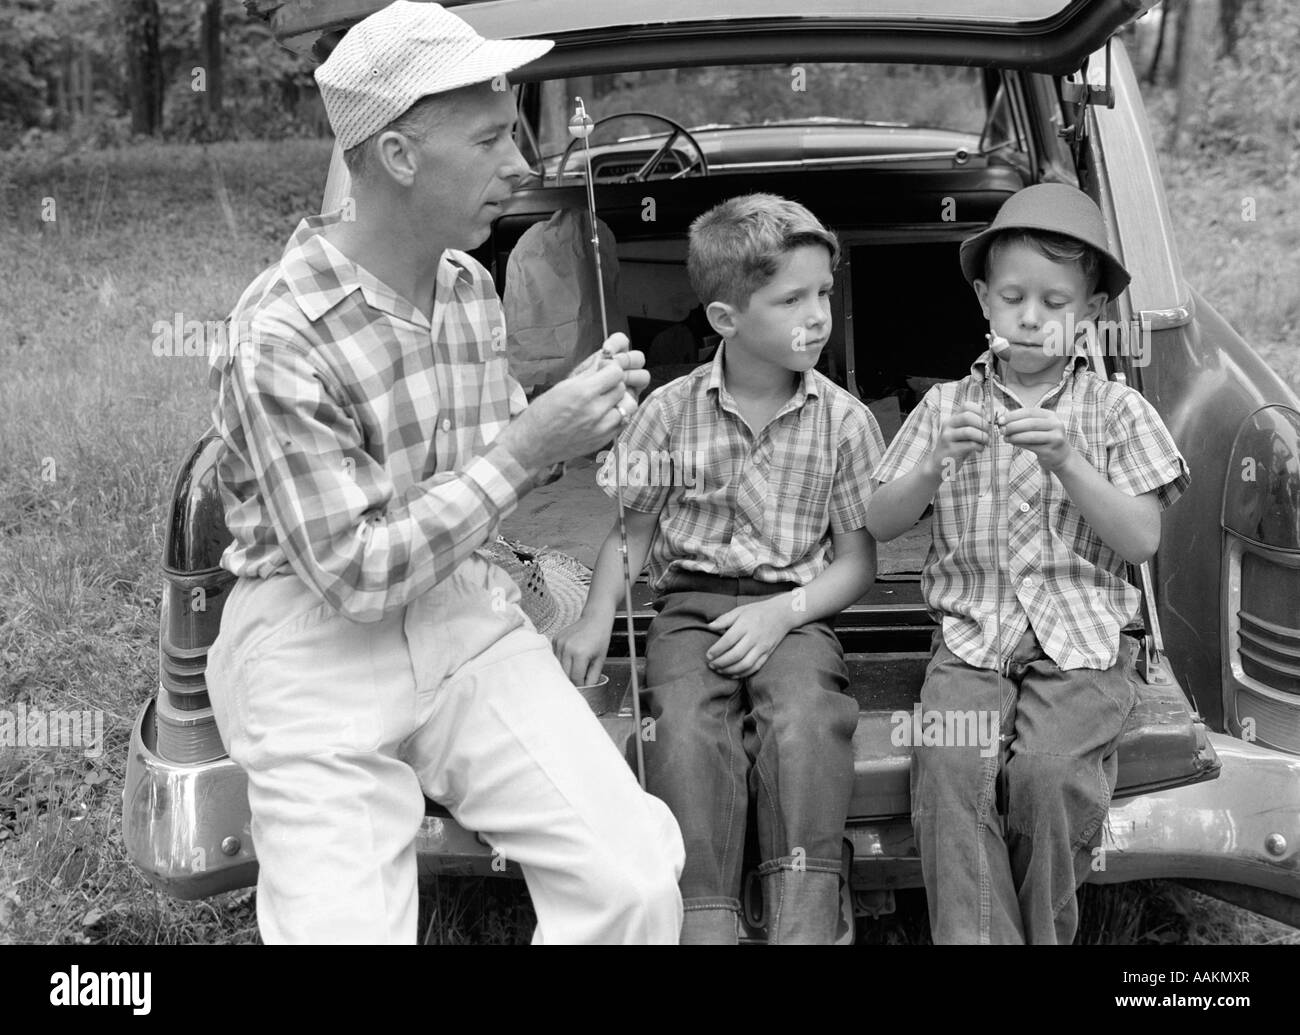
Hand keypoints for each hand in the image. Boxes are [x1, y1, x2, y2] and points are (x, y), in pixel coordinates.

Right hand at [500, 334, 642, 469]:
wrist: (533, 444)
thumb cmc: (542, 414)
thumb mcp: (561, 387)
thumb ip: (586, 374)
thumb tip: (602, 360)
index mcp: (582, 393)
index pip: (615, 372)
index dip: (610, 369)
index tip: (603, 371)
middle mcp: (594, 411)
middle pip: (622, 388)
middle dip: (614, 383)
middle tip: (603, 386)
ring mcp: (601, 428)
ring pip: (628, 406)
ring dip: (620, 400)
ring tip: (607, 400)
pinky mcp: (603, 440)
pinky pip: (622, 422)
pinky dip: (617, 416)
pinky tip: (604, 414)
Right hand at [553, 613, 611, 685]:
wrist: (595, 619)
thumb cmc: (600, 638)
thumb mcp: (600, 660)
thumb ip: (593, 677)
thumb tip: (586, 690)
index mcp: (580, 653)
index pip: (575, 678)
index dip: (580, 685)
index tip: (583, 687)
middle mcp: (567, 648)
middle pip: (565, 674)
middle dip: (572, 680)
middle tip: (578, 682)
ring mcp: (559, 643)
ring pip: (559, 666)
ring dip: (565, 671)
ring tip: (574, 670)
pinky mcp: (555, 639)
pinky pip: (556, 657)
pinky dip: (561, 661)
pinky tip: (570, 658)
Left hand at [705, 595, 797, 677]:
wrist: (782, 614)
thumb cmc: (758, 611)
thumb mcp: (740, 610)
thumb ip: (724, 619)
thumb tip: (709, 626)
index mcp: (746, 625)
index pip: (728, 640)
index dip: (716, 650)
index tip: (708, 655)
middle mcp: (754, 637)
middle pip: (736, 655)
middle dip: (721, 662)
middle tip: (711, 665)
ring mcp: (762, 647)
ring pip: (745, 664)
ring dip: (730, 670)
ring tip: (719, 670)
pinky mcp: (767, 654)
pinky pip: (754, 668)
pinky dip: (742, 674)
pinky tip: (732, 674)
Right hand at [926, 401, 988, 481]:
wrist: (940, 464)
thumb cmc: (957, 447)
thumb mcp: (963, 433)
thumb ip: (975, 425)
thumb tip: (991, 419)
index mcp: (952, 419)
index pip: (967, 406)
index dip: (980, 411)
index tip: (987, 421)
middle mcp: (948, 425)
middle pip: (967, 416)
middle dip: (983, 424)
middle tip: (988, 432)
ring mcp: (947, 437)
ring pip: (969, 431)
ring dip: (982, 437)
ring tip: (986, 442)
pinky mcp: (951, 449)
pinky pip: (970, 444)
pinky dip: (979, 446)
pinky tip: (980, 449)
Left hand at [999, 407, 1071, 471]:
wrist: (1062, 456)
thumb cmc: (1045, 439)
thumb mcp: (1039, 426)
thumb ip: (1024, 422)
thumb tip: (1002, 421)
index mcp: (1051, 415)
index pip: (1029, 412)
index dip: (1013, 415)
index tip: (1000, 420)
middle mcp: (1056, 425)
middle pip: (1030, 423)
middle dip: (1013, 426)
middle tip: (1001, 430)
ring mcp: (1055, 438)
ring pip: (1030, 435)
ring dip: (1014, 436)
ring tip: (1005, 438)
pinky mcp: (1050, 450)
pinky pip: (1031, 446)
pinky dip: (1019, 444)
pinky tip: (1012, 443)